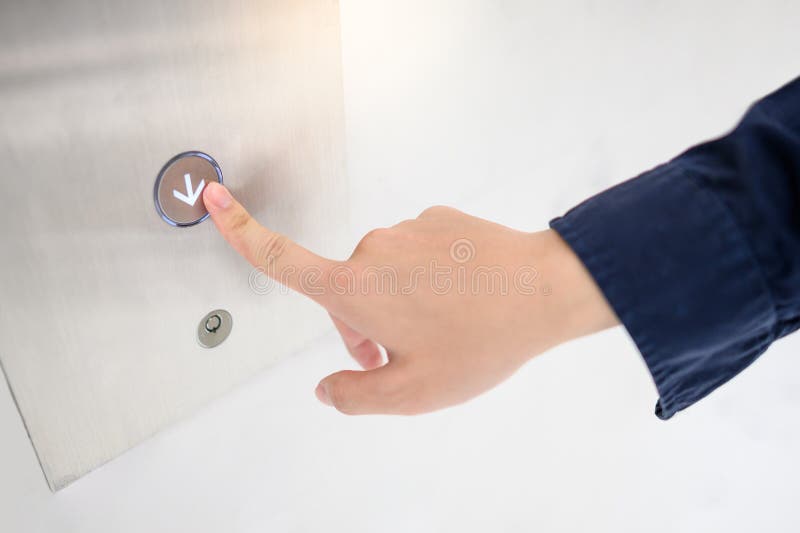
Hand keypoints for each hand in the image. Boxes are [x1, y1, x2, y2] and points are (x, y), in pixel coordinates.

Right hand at [203, 182, 617, 414]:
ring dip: (397, 301)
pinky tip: (461, 297)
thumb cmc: (480, 342)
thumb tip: (327, 388)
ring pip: (383, 273)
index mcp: (353, 288)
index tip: (210, 195)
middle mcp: (371, 249)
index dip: (239, 231)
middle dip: (362, 325)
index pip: (280, 258)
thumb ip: (355, 396)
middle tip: (404, 356)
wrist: (545, 291)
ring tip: (443, 329)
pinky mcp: (437, 219)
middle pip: (343, 291)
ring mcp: (406, 229)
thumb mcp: (412, 393)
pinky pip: (416, 253)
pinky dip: (426, 277)